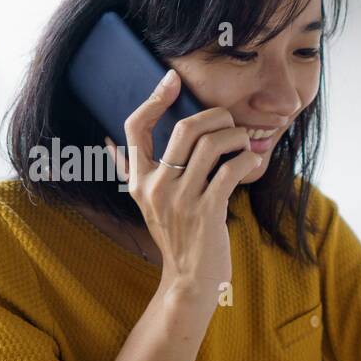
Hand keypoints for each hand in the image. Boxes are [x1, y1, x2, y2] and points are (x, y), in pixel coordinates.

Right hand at [108, 68, 261, 295]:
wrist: (190, 281)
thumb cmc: (176, 237)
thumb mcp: (146, 205)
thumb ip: (130, 173)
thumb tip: (108, 142)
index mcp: (139, 181)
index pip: (134, 127)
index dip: (153, 98)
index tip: (172, 80)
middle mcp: (156, 187)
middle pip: (184, 128)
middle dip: (215, 116)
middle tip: (230, 121)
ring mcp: (181, 200)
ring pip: (212, 145)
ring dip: (237, 136)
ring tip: (246, 141)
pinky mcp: (208, 212)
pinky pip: (231, 169)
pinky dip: (247, 158)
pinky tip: (253, 159)